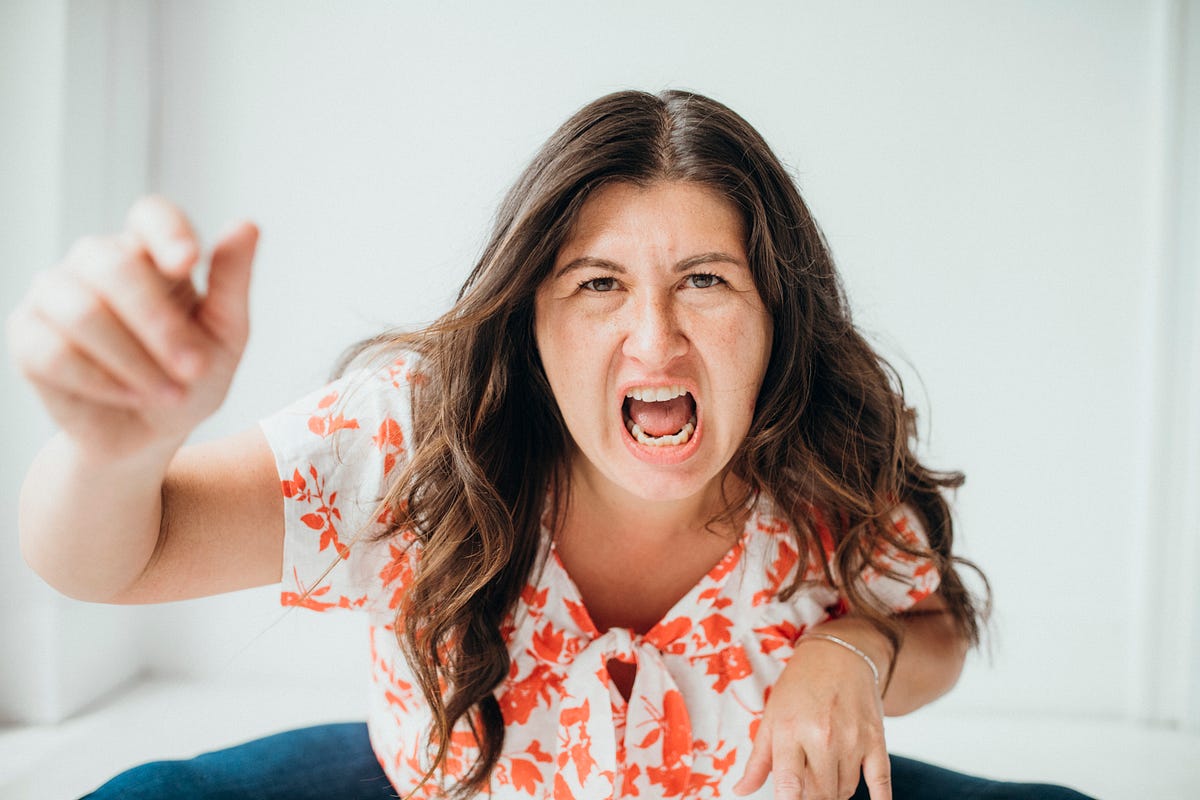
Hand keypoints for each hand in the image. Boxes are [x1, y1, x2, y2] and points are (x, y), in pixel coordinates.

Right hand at [6, 196, 258, 461]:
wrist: (150, 435)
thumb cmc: (189, 377)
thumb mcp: (226, 334)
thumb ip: (233, 280)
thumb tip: (247, 225)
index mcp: (150, 252)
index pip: (151, 215)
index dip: (167, 231)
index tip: (188, 261)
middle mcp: (97, 262)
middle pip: (115, 266)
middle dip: (159, 323)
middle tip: (194, 367)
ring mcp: (55, 295)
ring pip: (82, 310)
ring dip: (134, 359)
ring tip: (169, 393)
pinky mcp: (28, 337)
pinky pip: (54, 352)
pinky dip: (102, 381)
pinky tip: (130, 396)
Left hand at [734, 635, 890, 799]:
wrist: (840, 654)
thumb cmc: (799, 686)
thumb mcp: (772, 716)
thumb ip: (758, 759)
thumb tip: (741, 791)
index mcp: (790, 731)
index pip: (789, 783)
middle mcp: (822, 737)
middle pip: (820, 794)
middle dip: (811, 798)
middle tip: (805, 787)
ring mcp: (852, 739)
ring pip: (845, 791)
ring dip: (834, 793)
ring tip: (825, 776)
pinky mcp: (876, 739)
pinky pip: (881, 781)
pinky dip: (879, 799)